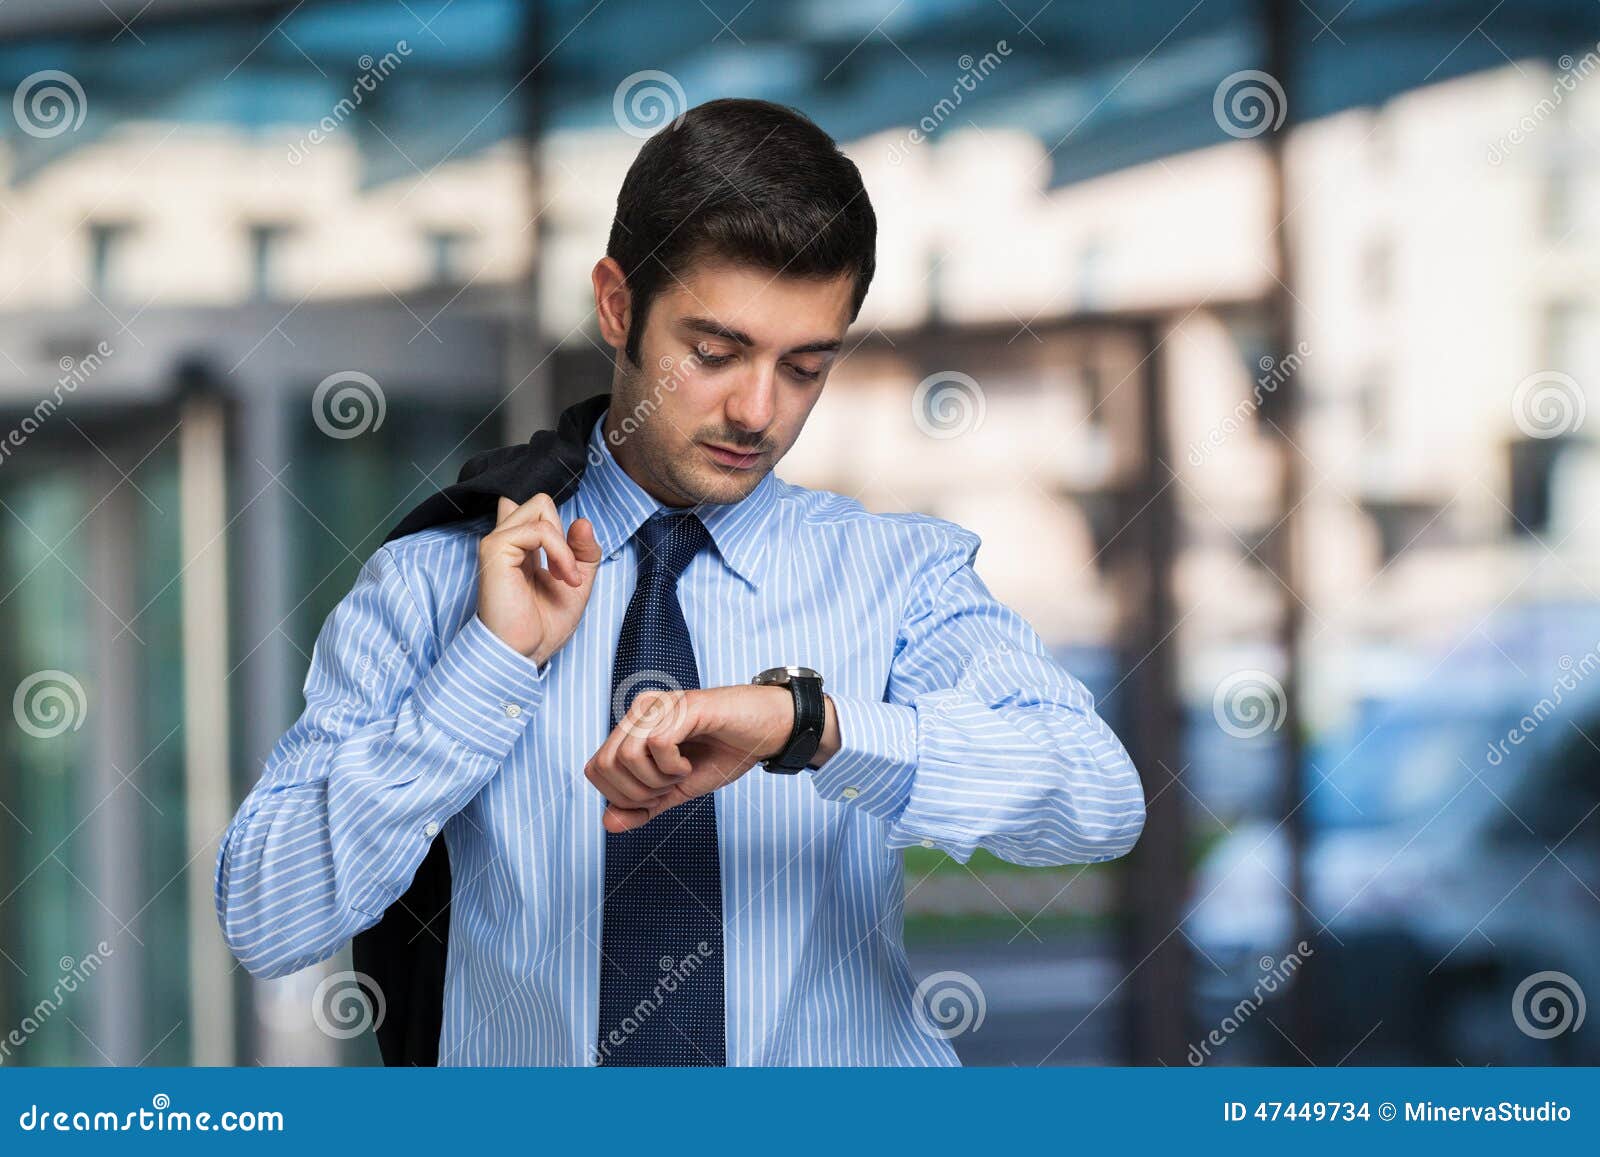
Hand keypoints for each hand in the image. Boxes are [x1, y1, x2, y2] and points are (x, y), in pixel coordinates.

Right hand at [477, 493, 601, 665]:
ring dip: (566, 547)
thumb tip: (583, 521)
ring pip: (541, 506)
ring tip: (568, 579)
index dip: (563, 530)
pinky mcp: (496, 549)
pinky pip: (539, 530)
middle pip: (542, 502)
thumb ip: (584, 552)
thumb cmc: (542, 626)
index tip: (571, 566)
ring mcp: (499, 541)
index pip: (538, 510)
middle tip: (568, 573)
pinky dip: (560, 552)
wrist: (524, 653)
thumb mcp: (578, 583)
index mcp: (521, 547)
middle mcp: (507, 539)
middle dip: (566, 535)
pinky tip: (563, 577)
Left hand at [585, 685, 836, 832]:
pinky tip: (690, 763)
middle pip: (605, 765)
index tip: (655, 796)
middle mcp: (640, 710)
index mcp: (633, 727)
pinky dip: (673, 767)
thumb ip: (643, 807)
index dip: (619, 797)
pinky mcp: (683, 706)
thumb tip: (607, 824)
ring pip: (626, 756)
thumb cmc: (725, 753)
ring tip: (681, 774)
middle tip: (668, 787)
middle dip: (636, 793)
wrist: (768, 732)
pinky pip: (657, 746)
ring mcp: (660, 705)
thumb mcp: (677, 790)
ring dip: (655, 780)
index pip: (596, 768)